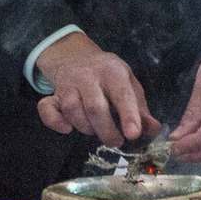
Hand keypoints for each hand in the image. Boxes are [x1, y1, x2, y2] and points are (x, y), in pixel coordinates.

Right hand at [33, 32, 154, 146]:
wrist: (77, 57)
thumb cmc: (109, 77)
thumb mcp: (129, 85)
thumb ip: (141, 109)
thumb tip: (153, 130)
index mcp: (113, 72)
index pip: (121, 94)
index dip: (128, 115)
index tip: (134, 134)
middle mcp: (88, 76)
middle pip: (95, 107)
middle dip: (106, 130)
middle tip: (116, 142)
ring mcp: (68, 84)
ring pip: (72, 110)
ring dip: (85, 128)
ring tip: (96, 130)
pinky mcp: (52, 94)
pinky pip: (46, 109)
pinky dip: (55, 122)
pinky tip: (67, 129)